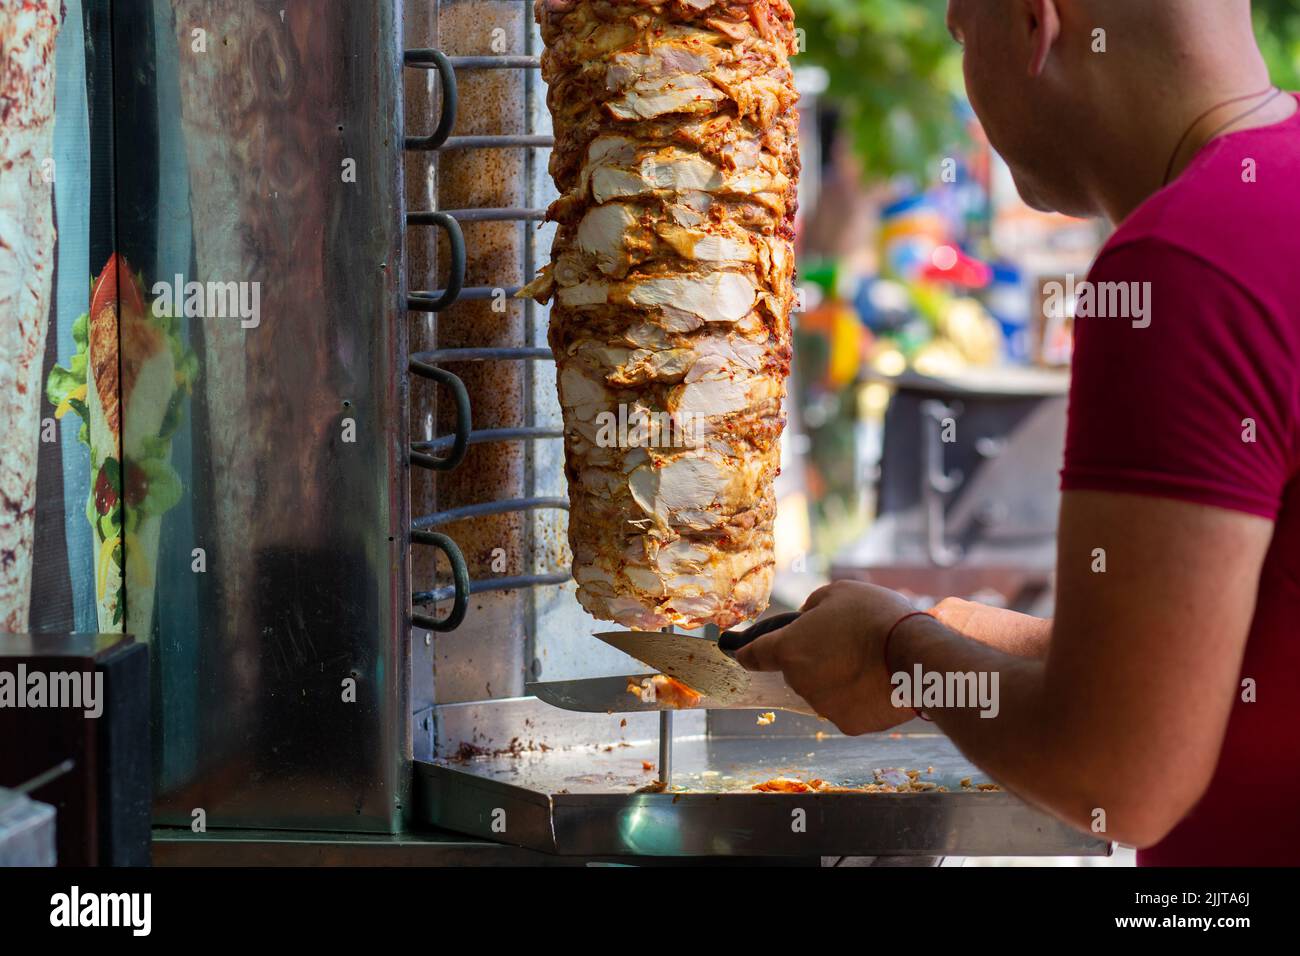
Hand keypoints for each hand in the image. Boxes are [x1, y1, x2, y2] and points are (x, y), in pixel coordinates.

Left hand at [735, 580, 920, 734]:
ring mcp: (823, 707)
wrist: (918, 658)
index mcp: (789, 648)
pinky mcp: (848, 725)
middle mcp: (799, 682)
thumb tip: (807, 619)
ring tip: (870, 660)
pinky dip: (857, 697)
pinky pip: (847, 707)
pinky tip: (879, 681)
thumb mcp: (838, 592)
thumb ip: (812, 607)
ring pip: (823, 690)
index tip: (735, 651)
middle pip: (797, 670)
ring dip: (836, 677)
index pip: (753, 654)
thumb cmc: (875, 617)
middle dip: (813, 657)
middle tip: (846, 641)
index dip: (744, 651)